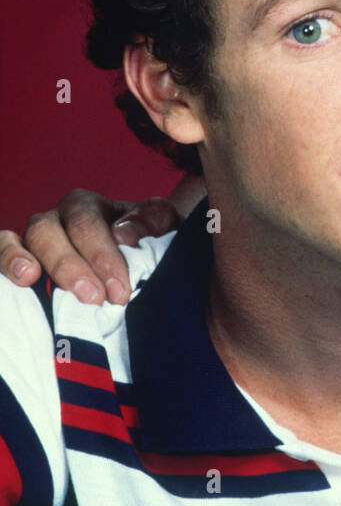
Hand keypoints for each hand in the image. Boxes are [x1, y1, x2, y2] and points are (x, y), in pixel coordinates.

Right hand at [0, 190, 182, 305]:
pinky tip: (18, 280)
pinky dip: (5, 259)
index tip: (120, 292)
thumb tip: (125, 233)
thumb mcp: (161, 230)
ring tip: (31, 279)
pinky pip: (1, 248)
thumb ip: (152, 222)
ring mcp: (34, 240)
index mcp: (90, 207)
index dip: (102, 257)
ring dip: (25, 258)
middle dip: (71, 265)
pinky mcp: (19, 260)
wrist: (136, 264)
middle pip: (51, 230)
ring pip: (24, 238)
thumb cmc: (146, 246)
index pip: (88, 224)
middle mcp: (57, 218)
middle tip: (93, 298)